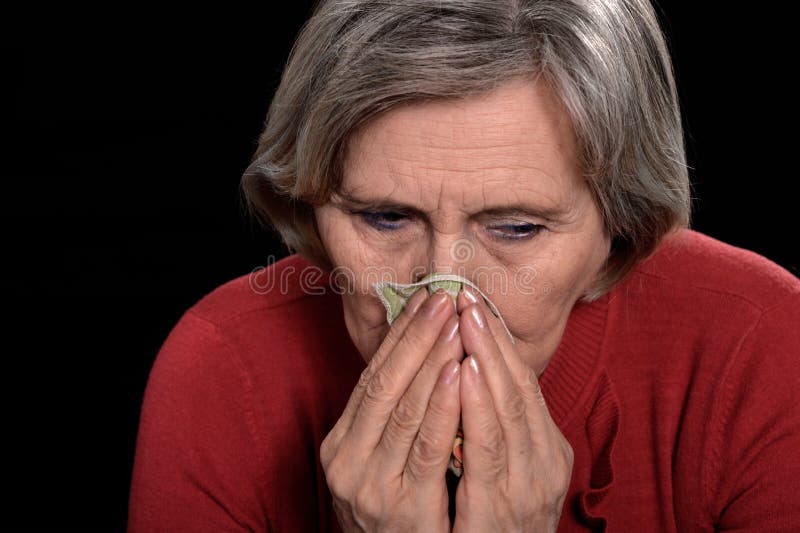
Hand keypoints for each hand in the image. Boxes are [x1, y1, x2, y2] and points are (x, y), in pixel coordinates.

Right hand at [320, 288, 464, 531]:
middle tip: (443, 298)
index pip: (371, 377)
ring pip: (404, 411)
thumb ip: (394, 418)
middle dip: (416, 338)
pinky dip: (442, 407)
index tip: (423, 300)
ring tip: (453, 323)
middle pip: (385, 385)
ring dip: (431, 361)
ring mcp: (371, 488)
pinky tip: (457, 373)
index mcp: (341, 445)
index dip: (398, 337)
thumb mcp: (381, 461)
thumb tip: (419, 354)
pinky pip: (426, 449)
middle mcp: (346, 463)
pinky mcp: (403, 510)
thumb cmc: (396, 509)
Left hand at [453, 286, 573, 531]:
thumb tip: (475, 375)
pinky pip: (487, 451)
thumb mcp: (508, 471)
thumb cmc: (496, 524)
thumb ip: (498, 430)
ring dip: (486, 360)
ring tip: (466, 320)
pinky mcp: (498, 513)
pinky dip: (477, 407)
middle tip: (467, 296)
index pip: (525, 385)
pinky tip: (463, 372)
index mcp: (549, 451)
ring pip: (508, 411)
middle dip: (491, 340)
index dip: (499, 343)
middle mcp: (546, 466)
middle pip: (519, 389)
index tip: (476, 304)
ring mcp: (527, 489)